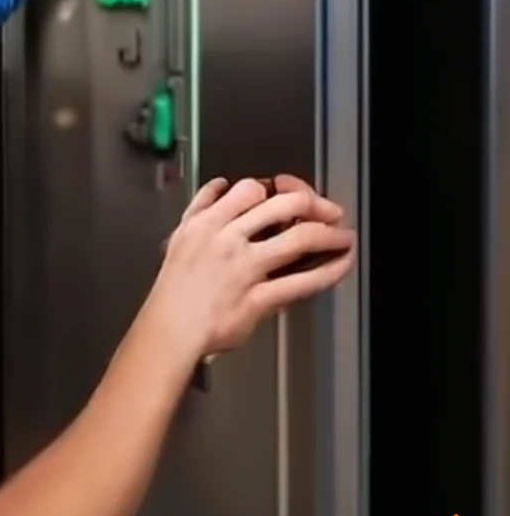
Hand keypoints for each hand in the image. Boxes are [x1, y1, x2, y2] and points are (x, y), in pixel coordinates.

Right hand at [146, 178, 355, 358]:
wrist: (170, 328)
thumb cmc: (173, 290)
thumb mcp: (180, 236)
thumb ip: (200, 207)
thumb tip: (218, 186)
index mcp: (208, 222)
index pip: (251, 189)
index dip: (276, 188)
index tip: (288, 193)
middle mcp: (228, 239)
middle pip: (283, 205)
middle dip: (314, 203)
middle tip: (327, 210)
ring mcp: (245, 268)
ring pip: (300, 238)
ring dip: (331, 233)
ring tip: (344, 235)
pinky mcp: (258, 297)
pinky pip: (303, 281)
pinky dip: (330, 271)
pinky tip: (341, 264)